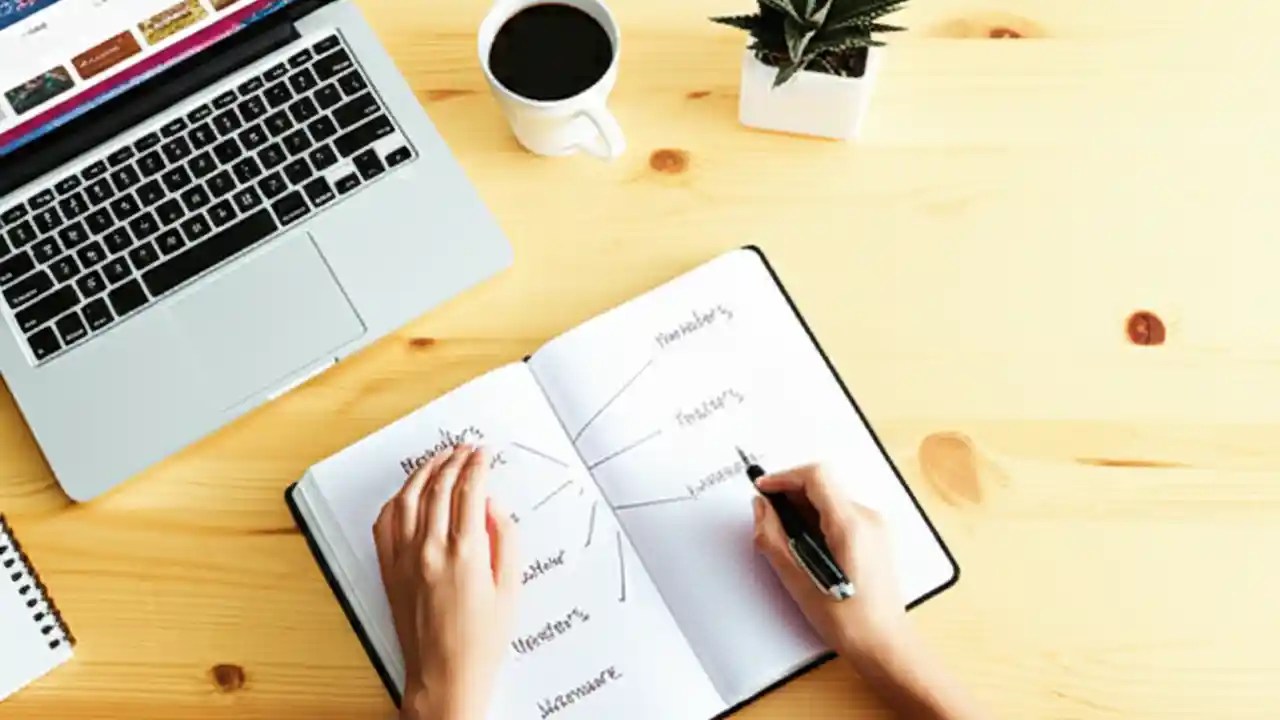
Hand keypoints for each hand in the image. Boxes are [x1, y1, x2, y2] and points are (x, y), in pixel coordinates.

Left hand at [374, 445, 518, 719]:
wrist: (444, 677)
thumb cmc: (480, 642)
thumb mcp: (510, 589)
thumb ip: (505, 541)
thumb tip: (492, 507)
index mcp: (466, 553)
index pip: (470, 491)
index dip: (478, 465)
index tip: (484, 453)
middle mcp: (431, 550)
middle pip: (439, 487)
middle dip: (454, 461)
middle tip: (464, 449)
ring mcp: (406, 559)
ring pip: (409, 499)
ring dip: (424, 472)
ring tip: (437, 459)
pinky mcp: (390, 571)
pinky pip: (385, 524)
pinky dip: (396, 501)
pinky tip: (406, 492)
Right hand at [751, 464, 906, 661]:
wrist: (884, 644)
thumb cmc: (849, 621)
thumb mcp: (798, 581)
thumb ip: (773, 539)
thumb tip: (761, 510)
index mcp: (850, 525)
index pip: (815, 476)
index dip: (784, 477)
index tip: (764, 489)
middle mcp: (867, 519)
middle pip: (822, 486)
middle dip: (791, 496)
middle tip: (770, 519)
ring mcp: (875, 527)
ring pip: (830, 500)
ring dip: (804, 511)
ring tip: (789, 542)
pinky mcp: (875, 537)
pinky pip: (841, 515)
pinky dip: (819, 522)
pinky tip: (809, 550)